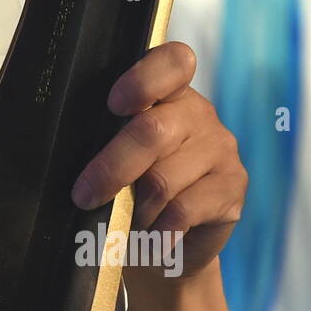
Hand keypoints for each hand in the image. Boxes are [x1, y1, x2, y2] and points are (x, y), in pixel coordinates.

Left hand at [71, 41, 248, 276]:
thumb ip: (107, 143)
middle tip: (84, 195)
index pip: (171, 62)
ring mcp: (221, 148)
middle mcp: (198, 113)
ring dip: (136, 209)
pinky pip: (184, 210)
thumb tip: (77, 159)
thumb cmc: (130, 193)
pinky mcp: (233, 187)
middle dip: (112, 168)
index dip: (142, 80)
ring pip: (164, 179)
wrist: (166, 247)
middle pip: (153, 131)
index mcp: (167, 93)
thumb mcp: (116, 161)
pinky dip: (158, 231)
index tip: (113, 106)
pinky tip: (153, 240)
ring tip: (128, 222)